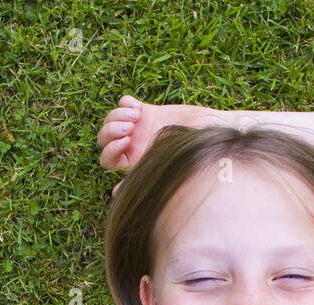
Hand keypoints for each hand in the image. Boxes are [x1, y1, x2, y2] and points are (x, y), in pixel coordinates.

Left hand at [96, 94, 211, 195]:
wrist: (210, 133)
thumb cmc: (191, 157)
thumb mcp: (163, 168)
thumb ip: (138, 178)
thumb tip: (115, 194)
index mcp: (134, 164)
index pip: (107, 161)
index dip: (110, 151)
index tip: (126, 143)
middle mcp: (133, 148)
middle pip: (103, 139)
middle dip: (111, 130)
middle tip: (130, 129)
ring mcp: (138, 129)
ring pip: (111, 119)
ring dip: (118, 115)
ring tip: (136, 117)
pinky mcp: (146, 113)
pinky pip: (124, 103)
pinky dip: (125, 103)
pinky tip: (139, 108)